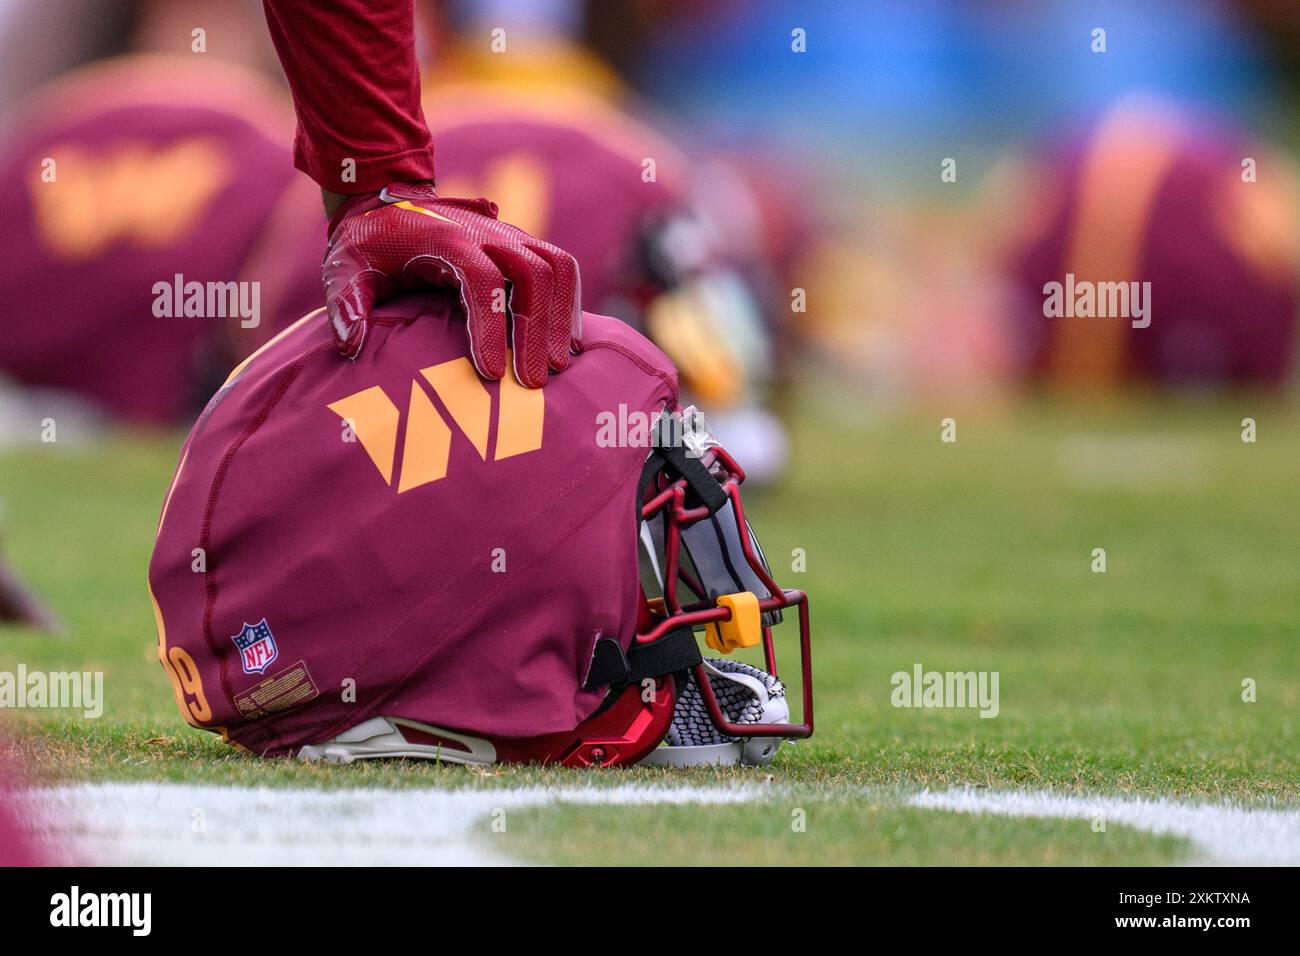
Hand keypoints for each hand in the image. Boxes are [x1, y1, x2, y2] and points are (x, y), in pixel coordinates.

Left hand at [322, 182, 580, 386]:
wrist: (386, 201)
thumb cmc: (367, 246)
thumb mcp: (342, 269)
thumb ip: (345, 304)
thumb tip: (352, 346)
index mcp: (447, 240)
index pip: (483, 281)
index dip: (491, 329)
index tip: (492, 375)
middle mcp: (487, 233)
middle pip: (533, 275)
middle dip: (537, 331)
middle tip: (533, 384)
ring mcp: (510, 235)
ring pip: (558, 267)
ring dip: (562, 317)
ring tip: (557, 367)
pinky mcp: (523, 243)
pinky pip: (562, 267)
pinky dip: (570, 303)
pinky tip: (567, 343)